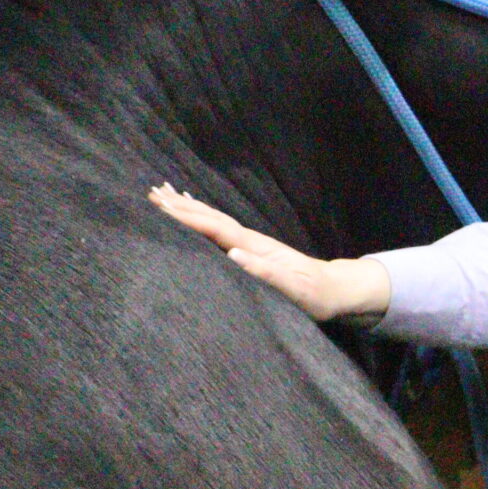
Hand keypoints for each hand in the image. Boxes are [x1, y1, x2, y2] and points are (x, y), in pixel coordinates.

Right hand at [149, 183, 390, 320]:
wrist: (335, 289)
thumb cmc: (314, 295)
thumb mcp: (294, 290)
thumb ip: (266, 273)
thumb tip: (234, 256)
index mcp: (255, 249)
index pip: (216, 229)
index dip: (190, 218)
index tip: (164, 207)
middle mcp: (250, 241)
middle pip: (211, 218)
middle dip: (182, 206)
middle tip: (153, 193)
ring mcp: (251, 243)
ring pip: (214, 220)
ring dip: (189, 207)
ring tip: (165, 193)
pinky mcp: (251, 250)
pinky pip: (220, 230)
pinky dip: (203, 219)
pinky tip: (194, 213)